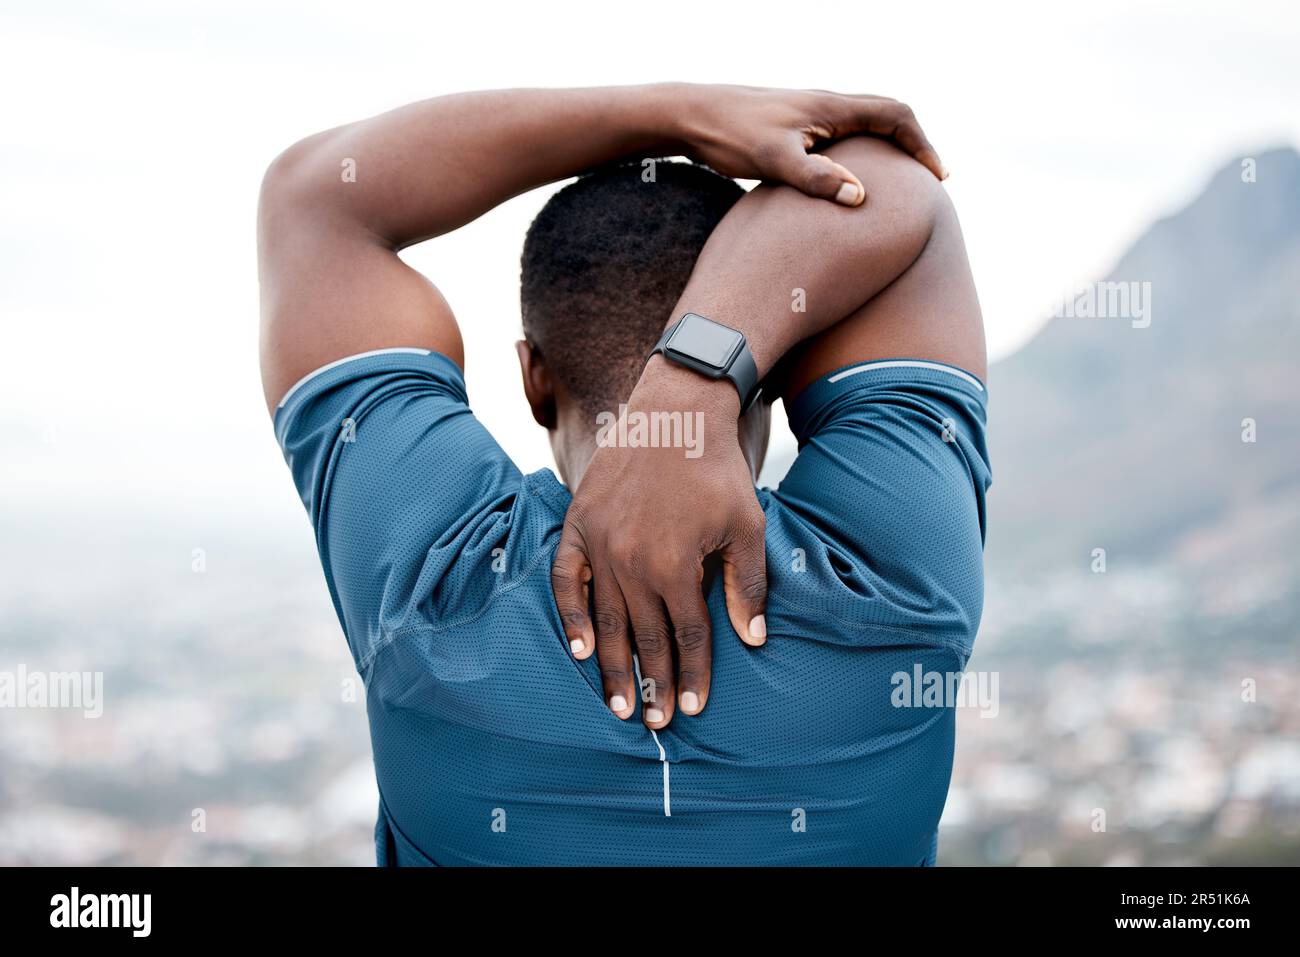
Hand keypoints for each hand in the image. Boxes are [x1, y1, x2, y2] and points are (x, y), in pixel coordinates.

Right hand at [551, 360, 766, 728]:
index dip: (695, 676)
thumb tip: (752, 640)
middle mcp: (631, 562)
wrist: (675, 409)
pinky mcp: (578, 525)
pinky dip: (570, 615)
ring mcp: (599, 544)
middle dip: (653, 685)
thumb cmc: (717, 469)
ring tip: (618, 704)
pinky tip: (579, 648)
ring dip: (612, 666)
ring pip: (606, 620)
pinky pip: (566, 580)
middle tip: (655, 722)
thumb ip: (747, 585)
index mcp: (675, 565)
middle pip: (644, 638)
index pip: (688, 636)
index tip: (696, 709)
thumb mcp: (747, 525)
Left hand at [672, 83, 944, 205]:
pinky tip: (853, 183)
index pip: (895, 116)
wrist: (691, 116)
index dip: (922, 145)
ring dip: (889, 150)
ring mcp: (811, 116)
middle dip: (913, 147)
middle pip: (886, 117)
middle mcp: (826, 106)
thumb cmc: (730, 135)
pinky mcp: (795, 129)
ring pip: (865, 127)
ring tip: (902, 184)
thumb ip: (817, 178)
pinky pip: (843, 138)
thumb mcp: (774, 160)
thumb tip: (860, 197)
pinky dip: (861, 156)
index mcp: (831, 107)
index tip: (937, 177)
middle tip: (931, 181)